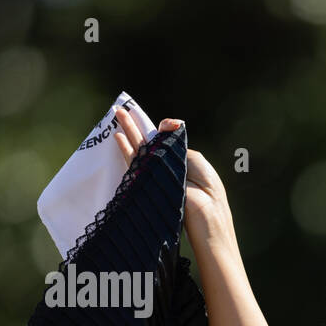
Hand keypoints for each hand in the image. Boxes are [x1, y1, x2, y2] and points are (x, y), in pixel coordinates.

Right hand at [113, 108, 232, 247]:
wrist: (204, 214)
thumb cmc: (207, 189)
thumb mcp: (195, 160)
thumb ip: (176, 145)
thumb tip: (161, 135)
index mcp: (182, 161)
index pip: (167, 141)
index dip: (165, 129)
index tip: (168, 124)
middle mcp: (168, 167)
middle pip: (149, 142)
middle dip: (137, 126)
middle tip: (123, 111)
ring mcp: (156, 174)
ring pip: (140, 149)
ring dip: (129, 131)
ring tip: (118, 114)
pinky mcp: (147, 183)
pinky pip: (135, 163)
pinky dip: (126, 149)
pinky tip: (118, 136)